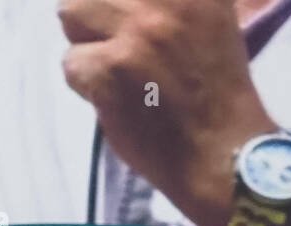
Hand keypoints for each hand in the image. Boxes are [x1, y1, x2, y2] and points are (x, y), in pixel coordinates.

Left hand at [58, 0, 273, 225]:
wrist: (219, 146)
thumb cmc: (212, 87)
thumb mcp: (207, 16)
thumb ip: (167, 3)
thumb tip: (116, 0)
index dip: (113, 0)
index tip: (118, 11)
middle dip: (92, 14)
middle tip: (113, 45)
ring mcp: (137, 31)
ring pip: (71, 12)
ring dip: (85, 42)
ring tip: (112, 68)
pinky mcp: (111, 68)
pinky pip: (71, 62)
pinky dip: (85, 84)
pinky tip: (114, 97)